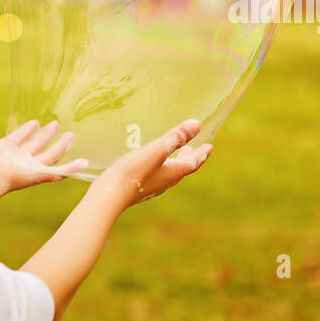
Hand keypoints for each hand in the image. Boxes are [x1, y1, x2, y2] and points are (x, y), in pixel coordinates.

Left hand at [0, 113, 88, 194]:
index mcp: (7, 150)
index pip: (19, 139)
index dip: (26, 131)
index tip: (34, 122)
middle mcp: (20, 159)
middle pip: (37, 146)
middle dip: (46, 136)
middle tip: (56, 125)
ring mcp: (31, 168)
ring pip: (50, 156)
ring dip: (61, 146)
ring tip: (71, 135)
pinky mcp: (40, 175)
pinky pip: (60, 172)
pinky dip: (73, 168)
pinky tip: (84, 162)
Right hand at [90, 118, 211, 212]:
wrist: (109, 196)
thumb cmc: (133, 172)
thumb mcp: (156, 150)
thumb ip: (175, 137)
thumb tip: (197, 124)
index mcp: (172, 173)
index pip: (192, 163)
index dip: (201, 154)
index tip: (210, 147)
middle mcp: (164, 182)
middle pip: (182, 168)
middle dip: (189, 157)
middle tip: (195, 149)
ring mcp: (151, 187)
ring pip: (169, 174)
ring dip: (175, 163)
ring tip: (175, 156)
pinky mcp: (138, 189)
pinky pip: (156, 177)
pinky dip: (161, 168)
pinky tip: (151, 167)